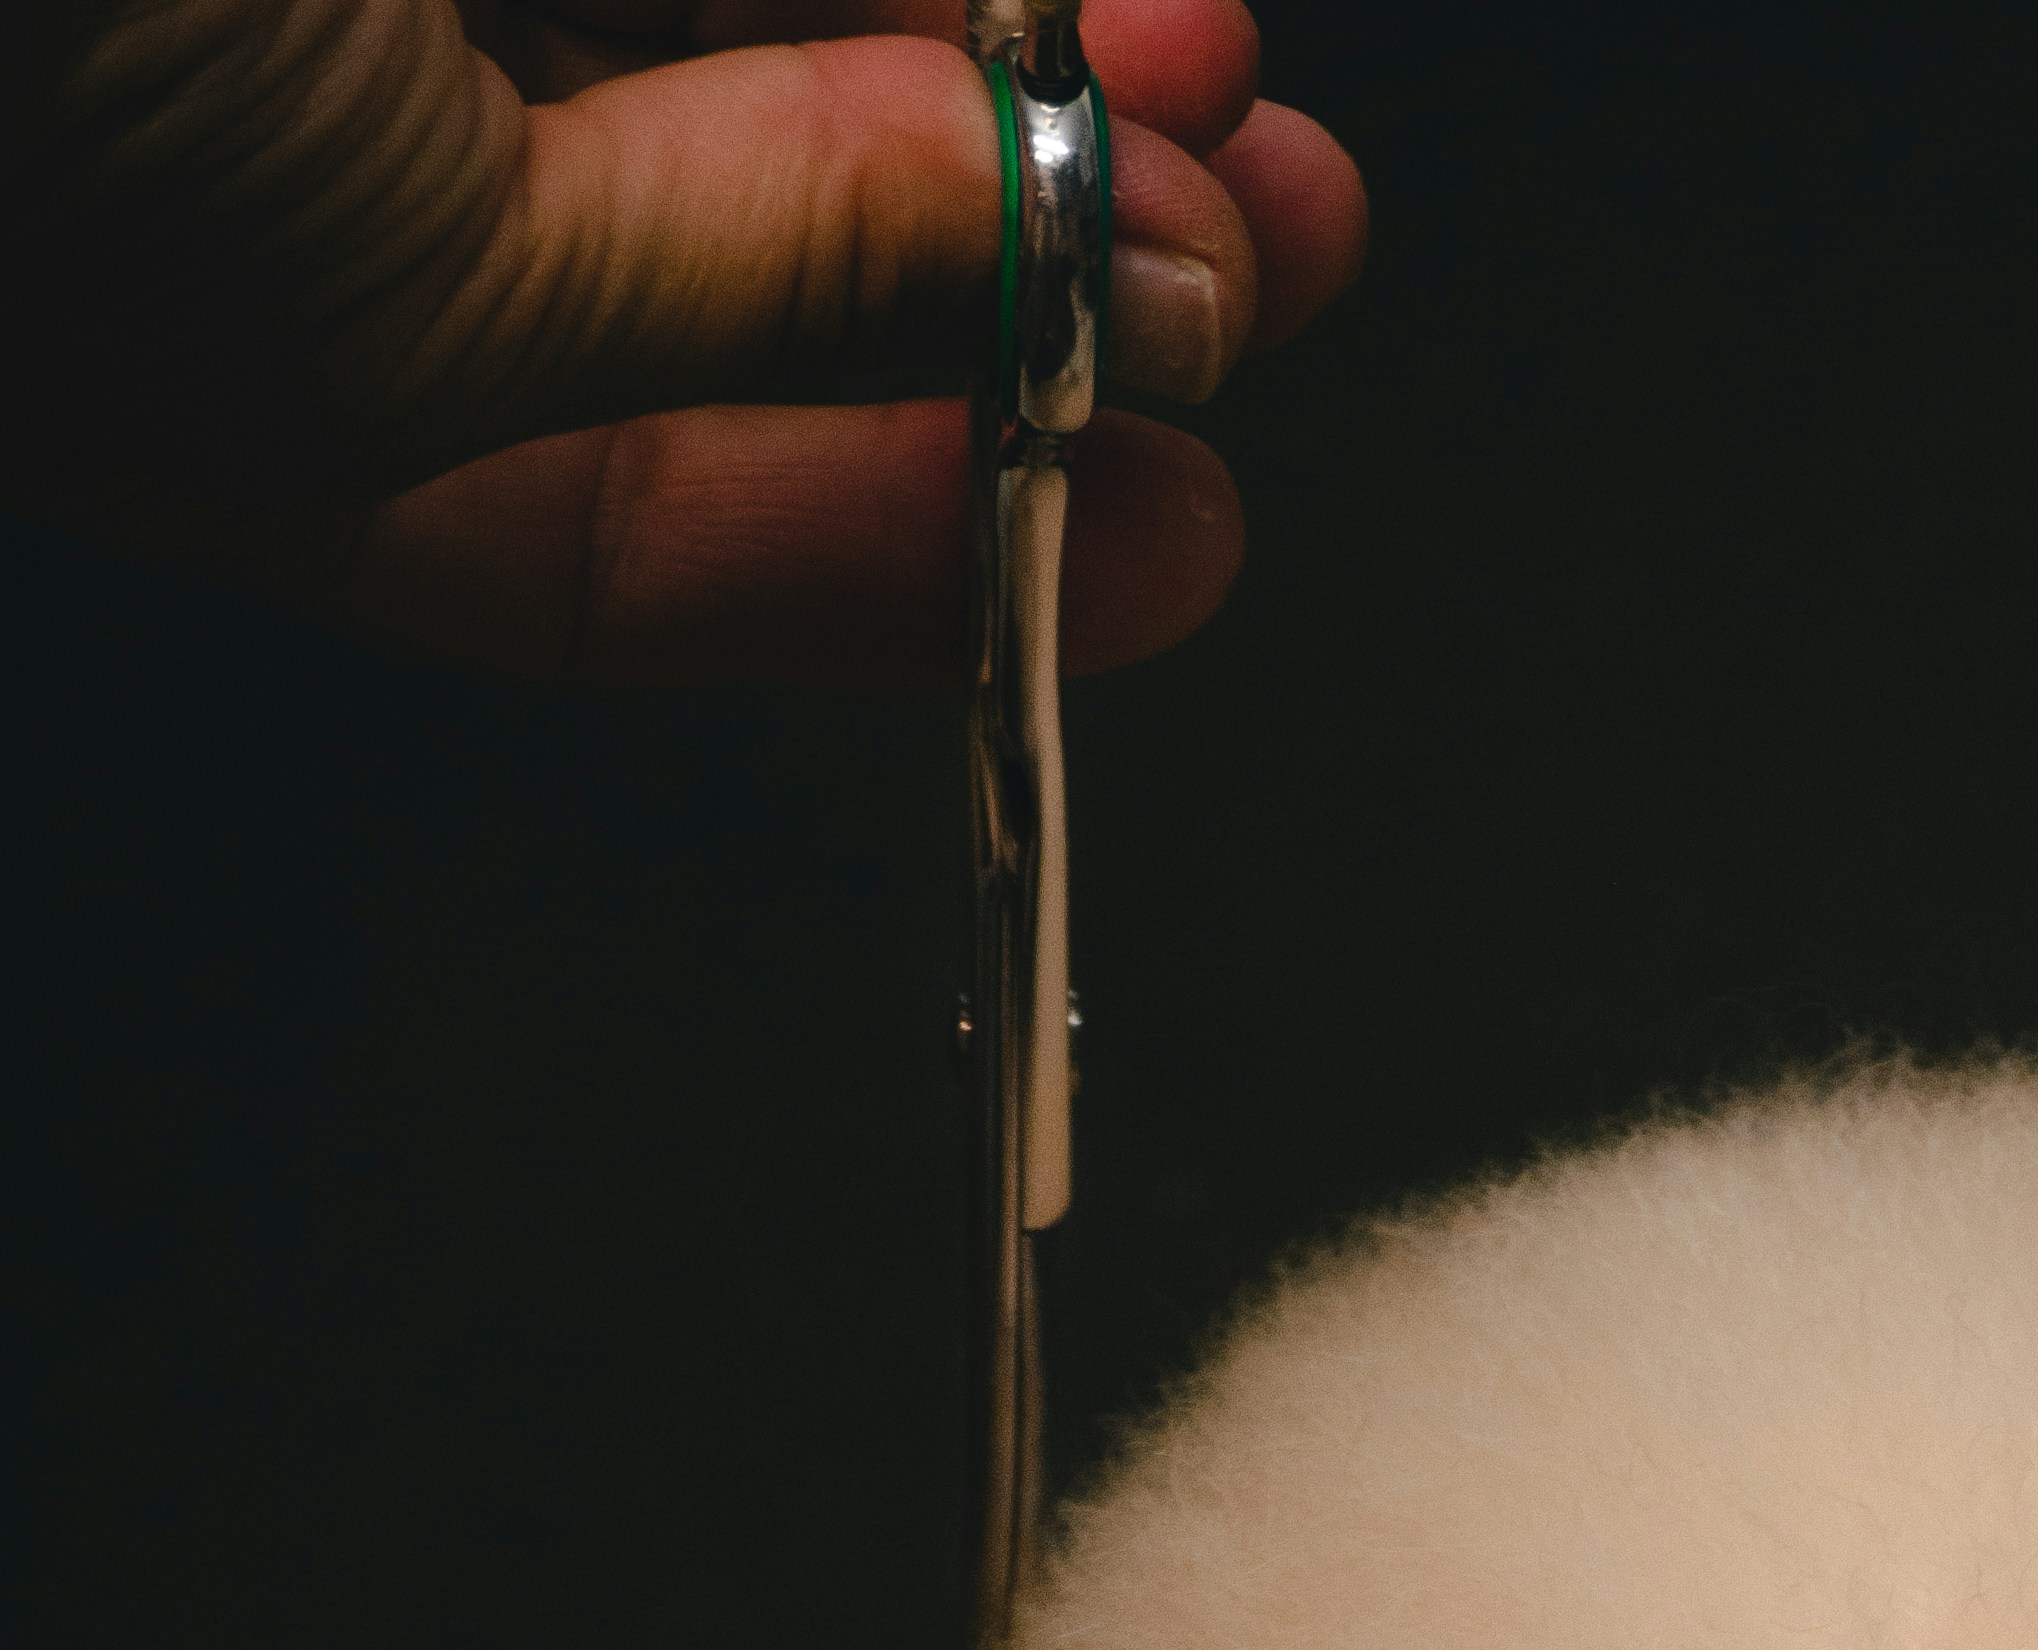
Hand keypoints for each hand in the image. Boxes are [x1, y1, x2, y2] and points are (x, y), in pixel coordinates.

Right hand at [0, 0, 1366, 676]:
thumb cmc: (44, 108)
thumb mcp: (413, 269)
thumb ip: (759, 283)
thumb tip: (1085, 306)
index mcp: (242, 384)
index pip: (631, 535)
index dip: (934, 555)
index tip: (1190, 532)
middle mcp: (288, 168)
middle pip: (723, 254)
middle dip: (1016, 252)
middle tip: (1264, 242)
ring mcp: (333, 4)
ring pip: (718, 21)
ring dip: (980, 44)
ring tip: (1207, 58)